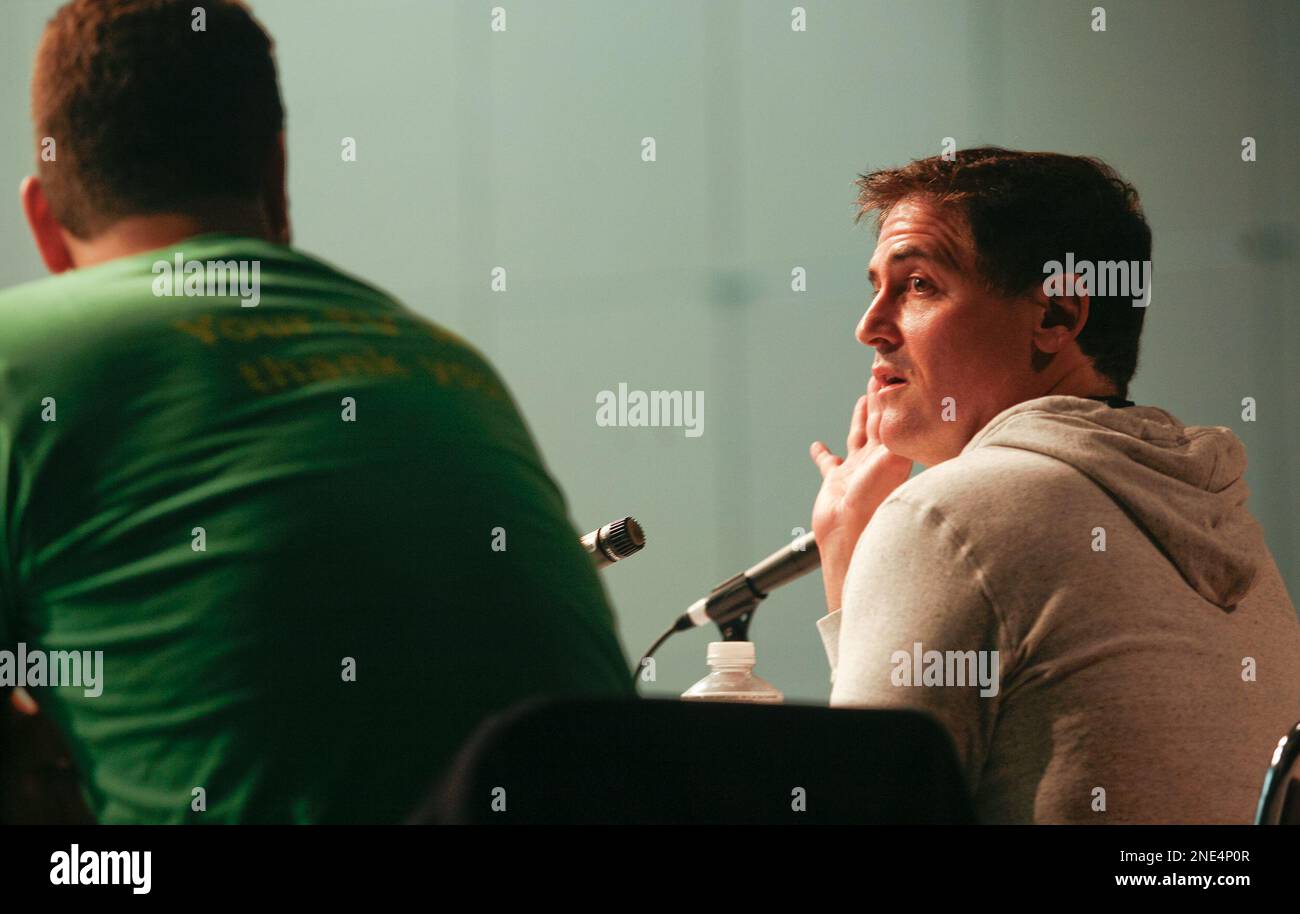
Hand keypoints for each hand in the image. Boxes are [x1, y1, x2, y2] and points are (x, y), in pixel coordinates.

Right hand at [809, 376, 912, 612]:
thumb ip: (899, 437)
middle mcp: (877, 459)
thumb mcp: (893, 463)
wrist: (850, 534)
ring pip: (858, 436)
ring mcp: (857, 470)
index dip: (891, 394)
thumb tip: (919, 412)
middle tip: (878, 372)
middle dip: (879, 397)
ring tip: (861, 399)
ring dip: (859, 418)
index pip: (892, 415)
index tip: (892, 369)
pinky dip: (823, 454)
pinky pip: (829, 464)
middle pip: (878, 420)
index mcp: (892, 453)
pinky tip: (818, 446)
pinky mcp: (836, 482)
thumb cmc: (874, 503)